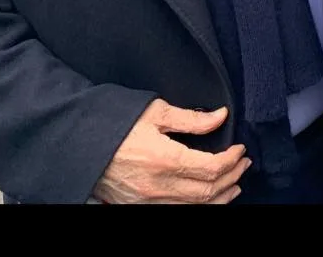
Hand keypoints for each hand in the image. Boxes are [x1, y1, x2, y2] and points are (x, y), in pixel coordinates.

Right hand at [92, 99, 250, 203]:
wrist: (79, 144)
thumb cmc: (115, 123)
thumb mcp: (154, 112)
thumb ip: (190, 119)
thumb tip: (220, 116)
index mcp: (164, 160)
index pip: (211, 168)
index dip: (232, 160)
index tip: (240, 149)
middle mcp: (158, 187)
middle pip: (208, 191)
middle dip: (232, 177)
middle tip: (243, 164)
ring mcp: (148, 201)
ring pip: (196, 207)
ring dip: (221, 197)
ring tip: (234, 184)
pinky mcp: (139, 207)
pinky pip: (178, 212)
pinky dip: (199, 207)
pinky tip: (209, 198)